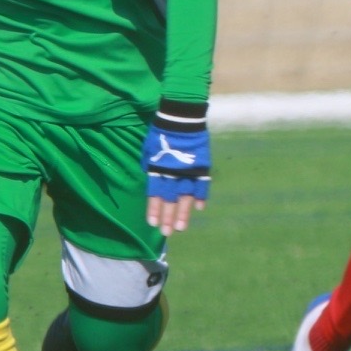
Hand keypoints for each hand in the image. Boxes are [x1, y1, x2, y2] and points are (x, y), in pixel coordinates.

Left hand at [143, 101, 210, 232]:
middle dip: (168, 217)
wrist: (181, 117)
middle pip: (170, 199)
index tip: (153, 224)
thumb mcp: (148, 150)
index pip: (155, 194)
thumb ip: (151, 167)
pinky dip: (201, 196)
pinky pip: (202, 184)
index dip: (155, 209)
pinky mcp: (202, 165)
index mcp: (158, 168)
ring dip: (183, 212)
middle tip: (167, 233)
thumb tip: (151, 181)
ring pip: (186, 196)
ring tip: (181, 228)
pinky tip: (200, 208)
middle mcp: (173, 173)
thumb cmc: (160, 132)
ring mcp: (189, 170)